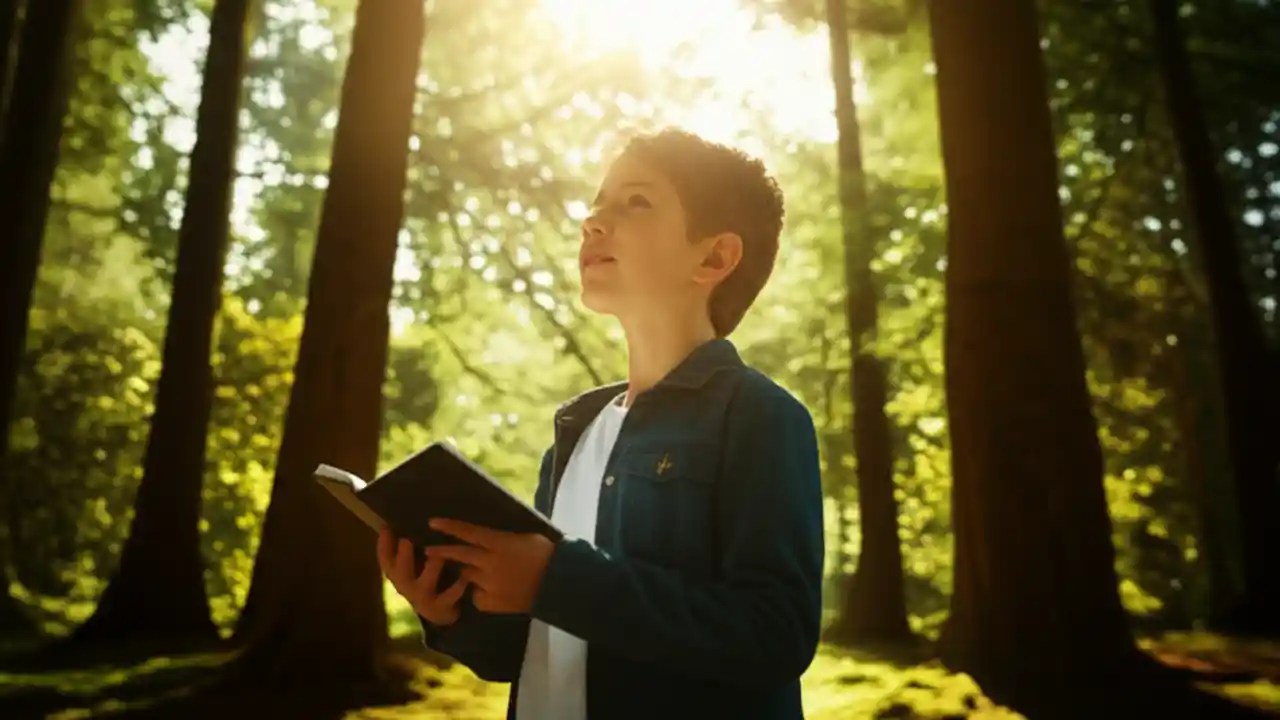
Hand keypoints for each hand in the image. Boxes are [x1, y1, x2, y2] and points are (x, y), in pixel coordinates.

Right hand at [377, 526, 468, 625]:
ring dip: (430, 570)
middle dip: (403, 559)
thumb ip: (408, 548)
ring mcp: (422, 599)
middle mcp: (406, 587)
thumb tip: (400, 523)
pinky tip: (463, 576)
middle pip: (400, 575)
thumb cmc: (426, 580)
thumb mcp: (414, 564)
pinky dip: (456, 588)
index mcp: (398, 575)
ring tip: (438, 556)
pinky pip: (448, 598)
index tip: (386, 528)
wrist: (439, 614)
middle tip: (406, 541)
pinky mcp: (440, 609)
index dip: (383, 546)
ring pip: (423, 586)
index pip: (385, 561)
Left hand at [426, 518, 555, 613]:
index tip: (433, 522)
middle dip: (441, 552)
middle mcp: (491, 562)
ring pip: (468, 576)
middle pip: (460, 554)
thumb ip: (502, 537)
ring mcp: (490, 583)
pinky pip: (477, 596)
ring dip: (468, 572)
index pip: (468, 533)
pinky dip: (480, 593)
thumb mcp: (524, 537)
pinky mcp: (493, 602)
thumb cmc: (546, 554)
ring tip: (478, 571)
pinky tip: (494, 591)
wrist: (560, 583)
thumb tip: (484, 534)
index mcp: (500, 543)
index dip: (449, 527)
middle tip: (428, 549)